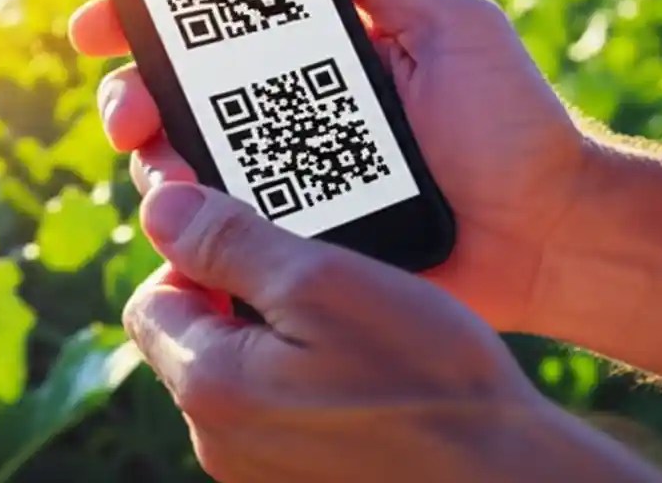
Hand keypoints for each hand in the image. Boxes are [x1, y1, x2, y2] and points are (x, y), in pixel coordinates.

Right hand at [70, 0, 588, 331]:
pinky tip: (179, 222)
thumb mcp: (453, 26)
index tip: (107, 15)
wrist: (549, 235)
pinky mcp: (289, 245)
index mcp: (312, 62)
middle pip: (174, 99)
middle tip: (126, 109)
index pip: (213, 34)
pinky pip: (218, 236)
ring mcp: (282, 185)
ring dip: (150, 161)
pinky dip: (184, 227)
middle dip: (130, 94)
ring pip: (179, 167)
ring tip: (161, 170)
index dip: (149, 20)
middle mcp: (283, 120)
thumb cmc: (511, 126)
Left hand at [126, 184, 661, 482]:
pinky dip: (300, 382)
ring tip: (346, 322)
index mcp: (208, 386)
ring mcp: (257, 472)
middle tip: (310, 273)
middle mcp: (218, 441)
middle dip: (234, 297)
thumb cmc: (428, 381)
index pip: (150, 299)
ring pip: (234, 376)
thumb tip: (158, 207)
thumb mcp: (324, 283)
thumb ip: (229, 243)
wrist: (510, 481)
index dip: (194, 256)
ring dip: (271, 339)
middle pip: (189, 339)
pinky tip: (362, 371)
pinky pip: (273, 416)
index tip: (259, 240)